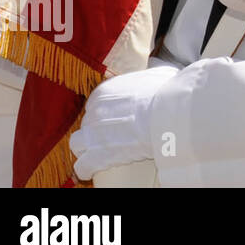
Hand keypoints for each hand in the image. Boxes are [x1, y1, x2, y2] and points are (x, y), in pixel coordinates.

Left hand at [69, 64, 178, 179]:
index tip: (117, 119)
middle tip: (115, 135)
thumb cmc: (166, 93)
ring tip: (100, 154)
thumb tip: (156, 72)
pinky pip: (83, 166)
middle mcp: (93, 111)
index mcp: (104, 92)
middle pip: (88, 123)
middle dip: (98, 130)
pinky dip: (87, 170)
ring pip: (78, 144)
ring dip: (87, 148)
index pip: (96, 104)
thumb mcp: (157, 75)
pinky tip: (93, 171)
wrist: (167, 112)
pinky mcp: (98, 155)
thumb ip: (150, 75)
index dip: (107, 114)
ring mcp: (93, 134)